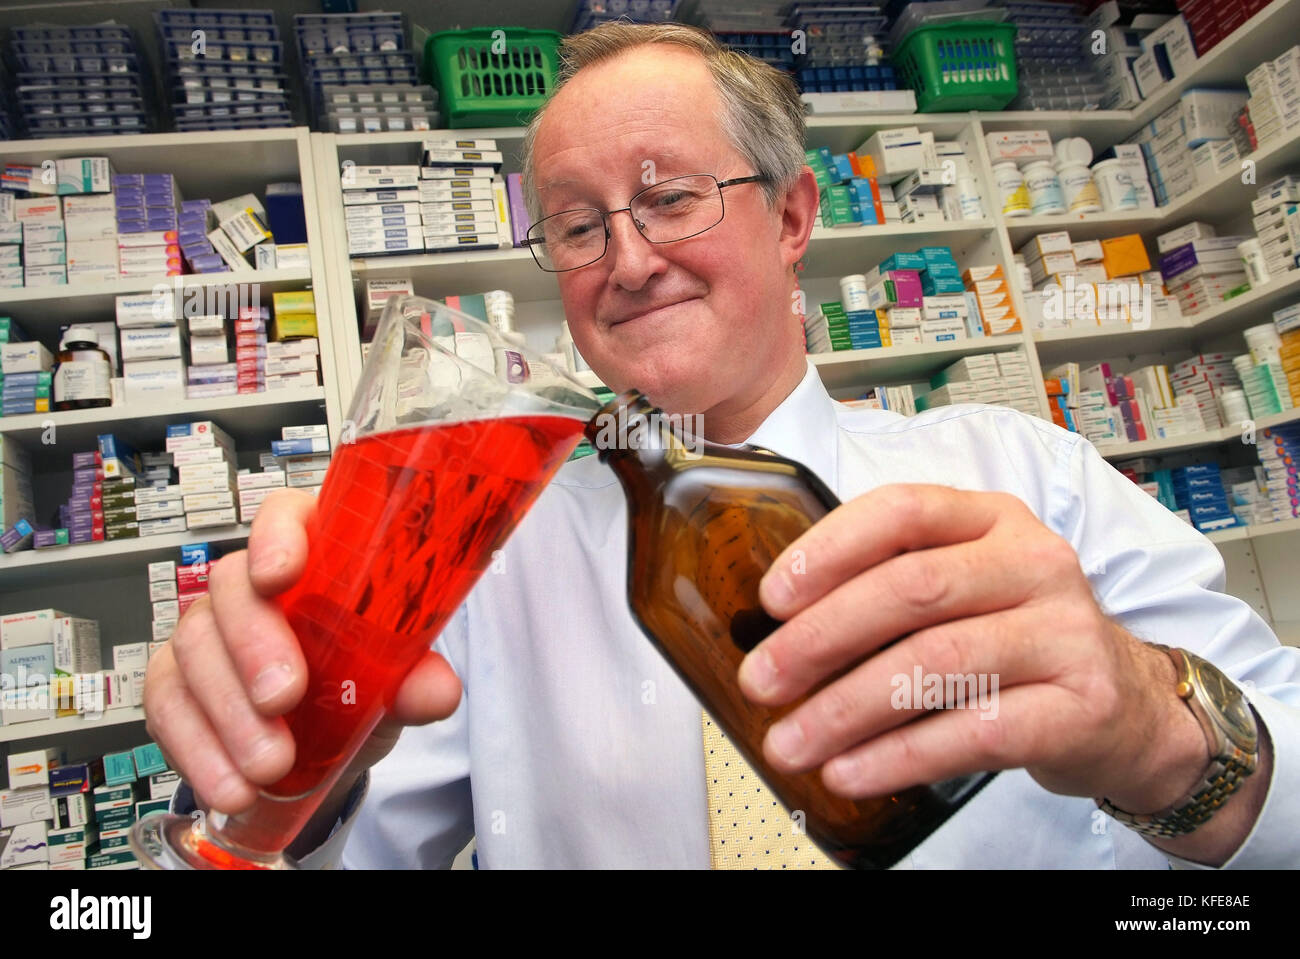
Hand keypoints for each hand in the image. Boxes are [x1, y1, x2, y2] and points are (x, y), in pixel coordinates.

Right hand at [143, 488, 463, 815]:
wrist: (323, 750)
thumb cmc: (358, 686)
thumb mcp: (395, 683)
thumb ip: (416, 680)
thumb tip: (436, 690)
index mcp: (314, 558)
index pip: (286, 516)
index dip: (278, 536)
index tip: (281, 574)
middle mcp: (251, 584)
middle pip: (232, 584)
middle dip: (254, 643)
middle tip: (284, 698)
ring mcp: (207, 628)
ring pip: (195, 647)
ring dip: (231, 712)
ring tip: (270, 763)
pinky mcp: (174, 680)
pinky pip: (168, 704)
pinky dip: (198, 749)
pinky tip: (232, 784)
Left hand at [737, 483, 1208, 812]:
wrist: (1127, 710)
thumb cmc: (1019, 642)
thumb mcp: (966, 590)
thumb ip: (891, 589)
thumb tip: (780, 632)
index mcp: (993, 521)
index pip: (902, 511)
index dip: (829, 551)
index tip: (772, 599)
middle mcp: (1034, 563)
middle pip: (910, 589)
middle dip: (820, 638)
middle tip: (762, 681)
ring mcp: (1063, 633)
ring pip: (935, 664)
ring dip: (846, 710)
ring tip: (792, 742)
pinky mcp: (1078, 707)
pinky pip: (972, 733)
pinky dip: (898, 757)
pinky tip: (850, 772)